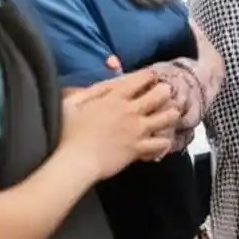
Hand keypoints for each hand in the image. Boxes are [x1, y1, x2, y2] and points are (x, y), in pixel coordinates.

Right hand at [61, 70, 180, 179]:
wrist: (73, 162)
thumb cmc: (66, 133)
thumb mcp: (71, 103)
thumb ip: (88, 92)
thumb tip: (102, 85)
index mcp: (114, 98)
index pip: (140, 79)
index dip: (149, 76)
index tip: (152, 77)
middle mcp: (130, 111)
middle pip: (160, 95)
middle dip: (165, 91)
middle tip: (166, 92)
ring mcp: (137, 130)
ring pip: (167, 117)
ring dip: (171, 114)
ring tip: (172, 113)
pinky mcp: (139, 149)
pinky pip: (161, 144)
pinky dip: (164, 141)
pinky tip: (163, 140)